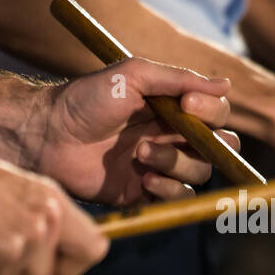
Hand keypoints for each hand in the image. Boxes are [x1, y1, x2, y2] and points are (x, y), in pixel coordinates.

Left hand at [33, 58, 239, 205]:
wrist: (48, 135)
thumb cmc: (86, 99)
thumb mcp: (134, 76)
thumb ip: (179, 79)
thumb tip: (227, 84)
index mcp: (174, 108)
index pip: (218, 115)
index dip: (212, 112)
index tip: (188, 104)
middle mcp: (173, 137)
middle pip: (220, 148)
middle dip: (209, 144)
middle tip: (178, 136)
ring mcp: (161, 166)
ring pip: (200, 173)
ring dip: (177, 164)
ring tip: (141, 154)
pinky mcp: (146, 192)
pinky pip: (179, 197)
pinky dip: (168, 188)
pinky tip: (143, 177)